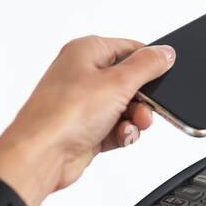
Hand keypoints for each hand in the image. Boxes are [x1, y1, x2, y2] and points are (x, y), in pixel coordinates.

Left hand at [0, 36, 174, 205]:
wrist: (41, 157)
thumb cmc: (63, 115)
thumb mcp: (118, 82)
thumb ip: (147, 65)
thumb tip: (165, 52)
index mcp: (86, 52)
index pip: (129, 48)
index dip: (148, 63)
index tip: (162, 76)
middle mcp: (82, 75)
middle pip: (130, 81)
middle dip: (143, 99)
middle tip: (144, 109)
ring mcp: (83, 103)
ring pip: (126, 107)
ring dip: (134, 119)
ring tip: (130, 126)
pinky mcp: (85, 128)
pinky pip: (116, 126)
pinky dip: (122, 133)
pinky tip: (119, 137)